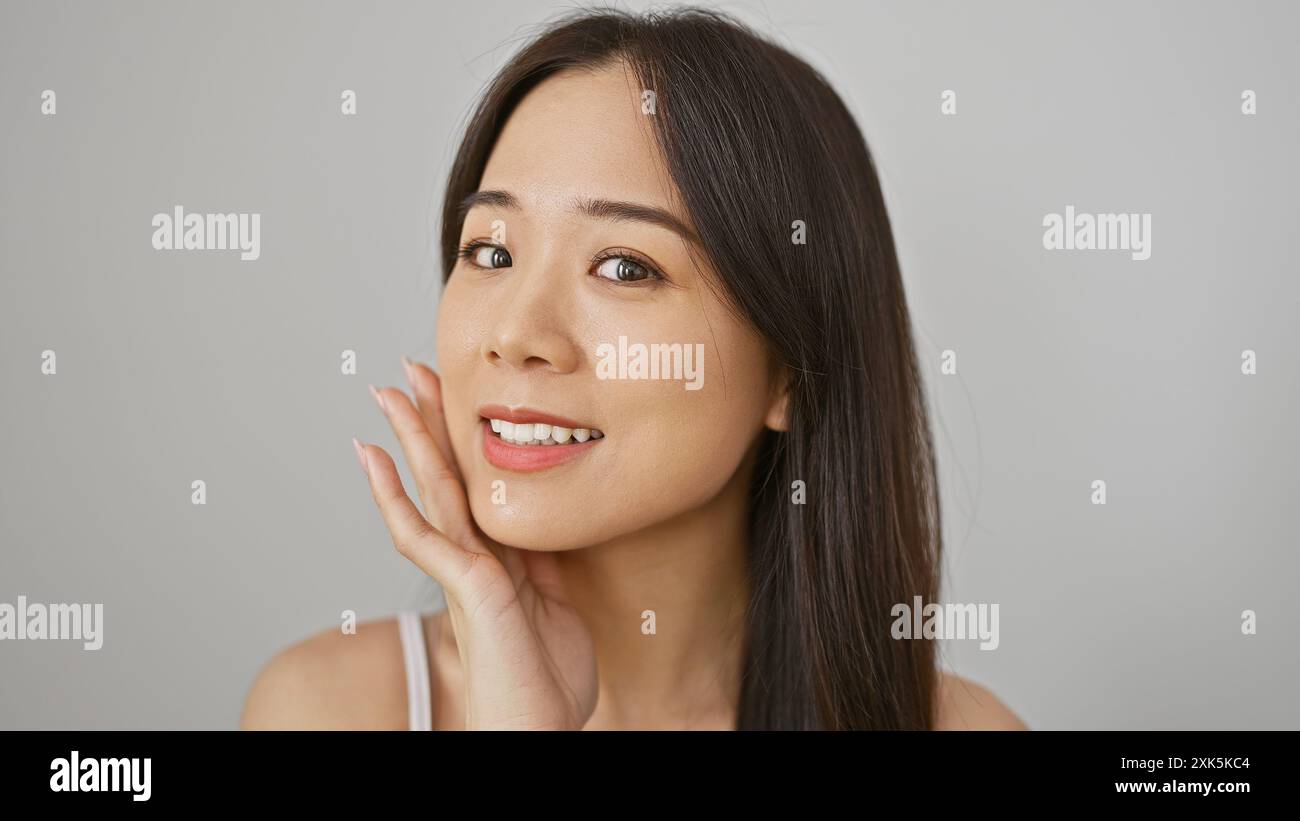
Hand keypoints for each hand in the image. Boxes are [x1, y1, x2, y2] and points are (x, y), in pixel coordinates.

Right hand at [354, 357, 596, 729]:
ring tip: (385, 390)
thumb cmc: (545, 683)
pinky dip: (392, 493)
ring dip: (408, 438)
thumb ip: (542, 565)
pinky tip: (372, 457)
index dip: (460, 440)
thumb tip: (541, 530)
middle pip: (446, 476)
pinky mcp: (467, 586)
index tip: (451, 396)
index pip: (474, 485)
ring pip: (431, 489)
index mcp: (497, 562)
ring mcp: (464, 572)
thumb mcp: (556, 605)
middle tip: (405, 370)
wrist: (538, 733)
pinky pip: (420, 532)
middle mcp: (473, 560)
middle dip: (427, 422)